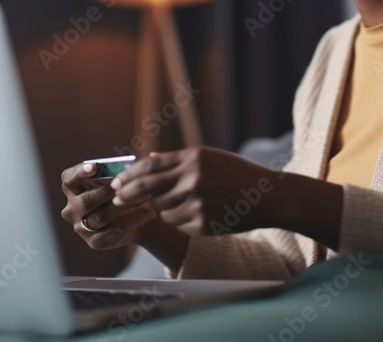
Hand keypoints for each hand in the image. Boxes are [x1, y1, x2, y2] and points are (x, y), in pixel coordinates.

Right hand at [60, 162, 156, 249]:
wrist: (135, 216)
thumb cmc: (120, 191)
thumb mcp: (115, 179)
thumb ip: (116, 171)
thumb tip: (129, 165)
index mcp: (72, 189)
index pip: (69, 179)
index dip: (79, 172)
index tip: (94, 166)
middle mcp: (71, 209)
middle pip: (86, 201)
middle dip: (107, 192)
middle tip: (124, 185)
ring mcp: (81, 227)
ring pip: (101, 216)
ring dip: (123, 205)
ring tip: (142, 197)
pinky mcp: (95, 241)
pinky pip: (114, 230)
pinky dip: (132, 219)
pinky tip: (147, 211)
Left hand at [110, 146, 279, 236]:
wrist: (266, 197)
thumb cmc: (237, 174)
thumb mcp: (210, 157)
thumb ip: (178, 160)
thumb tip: (149, 159)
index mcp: (194, 158)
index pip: (151, 165)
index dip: (130, 175)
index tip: (117, 182)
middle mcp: (194, 178)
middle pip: (147, 187)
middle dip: (127, 193)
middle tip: (116, 198)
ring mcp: (198, 202)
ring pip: (161, 209)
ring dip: (161, 207)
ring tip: (181, 202)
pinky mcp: (202, 224)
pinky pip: (176, 223)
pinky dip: (178, 220)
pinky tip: (196, 213)